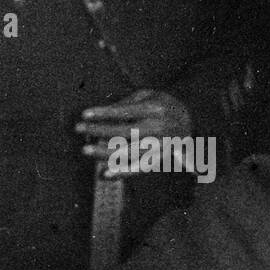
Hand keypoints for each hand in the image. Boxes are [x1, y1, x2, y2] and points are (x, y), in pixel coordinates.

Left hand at [77, 89, 192, 166]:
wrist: (191, 122)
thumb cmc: (163, 105)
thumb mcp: (149, 95)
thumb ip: (128, 102)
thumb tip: (104, 113)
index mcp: (155, 109)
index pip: (124, 112)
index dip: (103, 113)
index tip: (84, 114)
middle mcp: (158, 129)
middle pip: (123, 133)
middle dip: (98, 131)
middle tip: (78, 129)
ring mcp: (159, 146)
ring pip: (128, 153)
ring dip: (104, 153)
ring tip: (85, 150)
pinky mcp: (159, 159)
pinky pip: (138, 169)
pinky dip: (121, 173)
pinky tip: (105, 174)